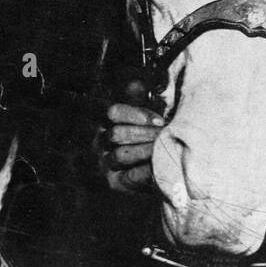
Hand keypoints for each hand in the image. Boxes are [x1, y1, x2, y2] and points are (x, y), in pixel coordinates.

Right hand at [97, 79, 163, 193]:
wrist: (159, 170)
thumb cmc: (150, 138)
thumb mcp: (145, 117)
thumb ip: (140, 101)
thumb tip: (135, 83)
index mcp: (107, 122)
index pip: (113, 112)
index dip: (137, 114)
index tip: (160, 120)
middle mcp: (101, 142)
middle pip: (117, 134)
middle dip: (144, 134)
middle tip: (164, 135)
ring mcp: (105, 163)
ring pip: (120, 155)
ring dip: (145, 151)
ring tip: (163, 149)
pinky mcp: (115, 182)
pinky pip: (129, 177)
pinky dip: (145, 171)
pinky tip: (158, 166)